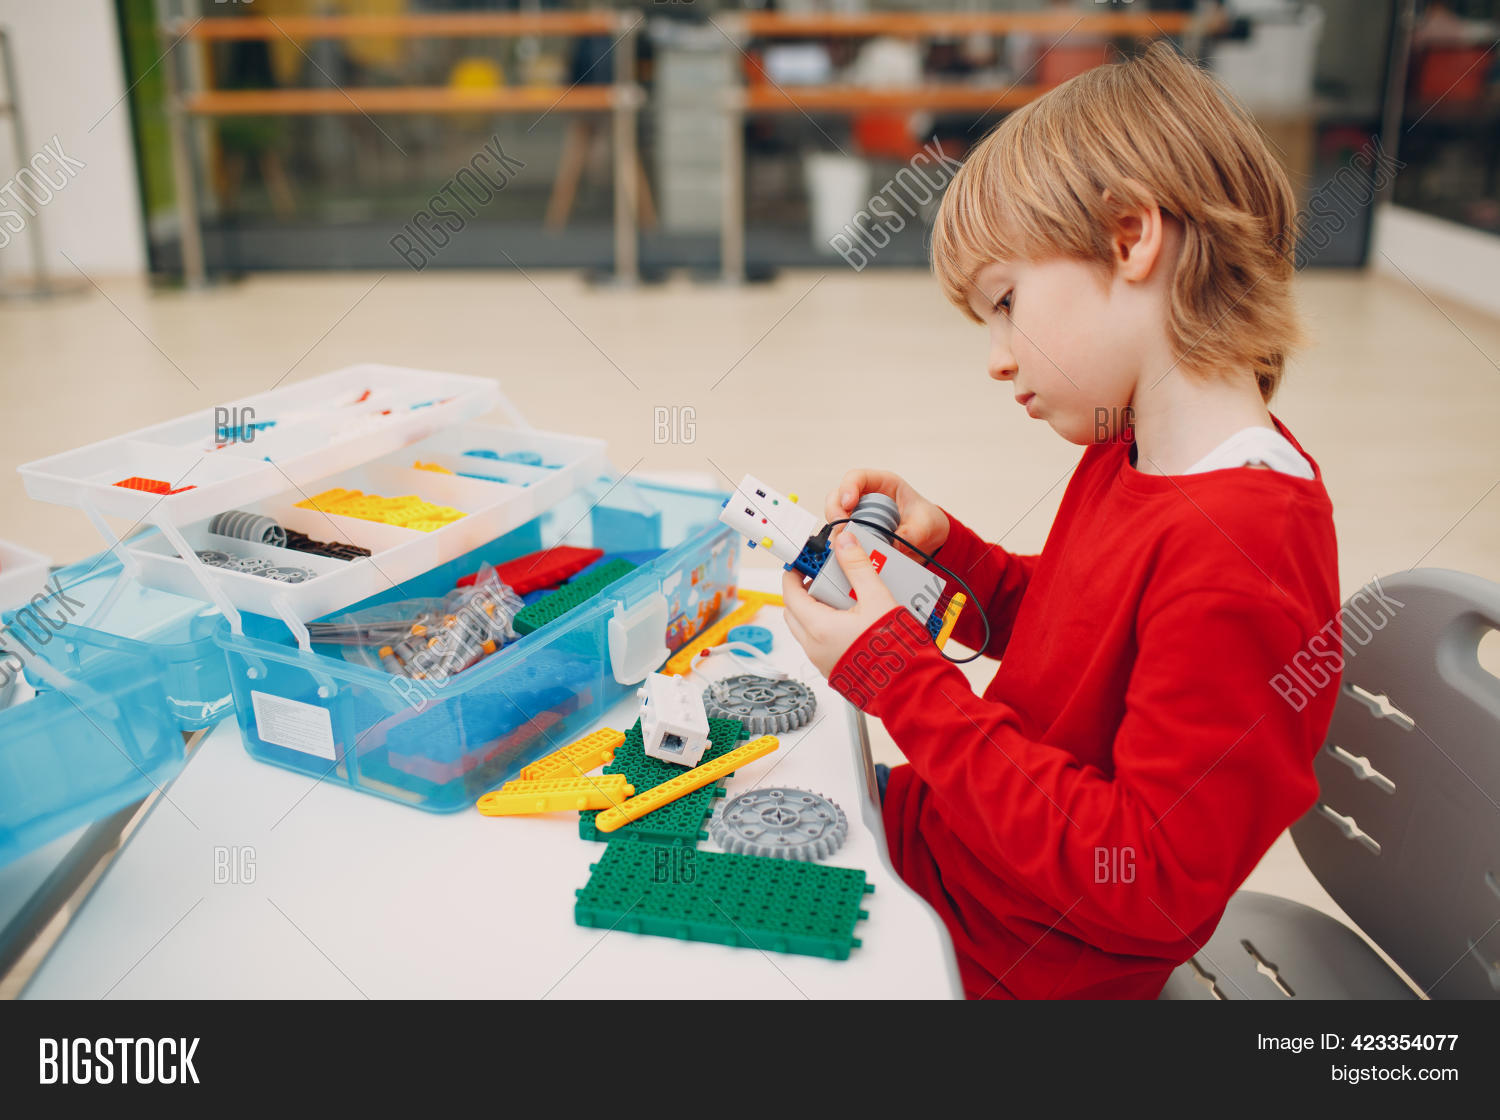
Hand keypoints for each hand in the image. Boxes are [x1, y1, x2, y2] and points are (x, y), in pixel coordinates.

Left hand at [781, 526, 900, 677]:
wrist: (909, 688)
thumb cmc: (894, 650)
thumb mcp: (877, 599)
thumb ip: (858, 567)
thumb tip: (844, 543)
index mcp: (818, 628)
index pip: (790, 594)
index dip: (794, 575)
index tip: (803, 563)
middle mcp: (814, 648)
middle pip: (795, 613)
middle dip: (805, 592)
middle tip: (824, 578)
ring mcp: (823, 662)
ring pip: (807, 630)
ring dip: (818, 611)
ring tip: (845, 598)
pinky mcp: (835, 672)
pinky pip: (821, 645)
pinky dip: (828, 629)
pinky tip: (854, 621)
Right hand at [825, 468, 949, 561]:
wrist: (929, 539)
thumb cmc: (926, 522)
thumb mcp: (925, 525)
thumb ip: (912, 533)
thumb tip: (894, 543)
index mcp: (883, 485)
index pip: (857, 478)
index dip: (848, 487)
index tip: (848, 503)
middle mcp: (866, 498)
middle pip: (838, 497)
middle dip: (835, 512)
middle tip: (842, 529)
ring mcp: (858, 516)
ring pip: (835, 518)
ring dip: (837, 531)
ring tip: (844, 545)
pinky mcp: (857, 533)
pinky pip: (842, 537)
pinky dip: (842, 545)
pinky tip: (847, 554)